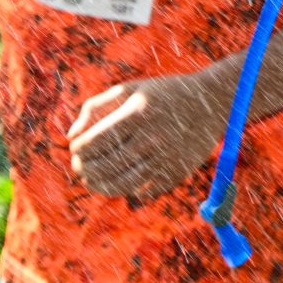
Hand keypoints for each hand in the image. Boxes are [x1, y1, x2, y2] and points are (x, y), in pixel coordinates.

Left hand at [66, 67, 232, 200]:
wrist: (212, 101)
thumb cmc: (163, 93)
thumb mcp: (129, 89)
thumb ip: (95, 106)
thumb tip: (70, 137)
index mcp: (136, 113)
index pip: (93, 142)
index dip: (78, 150)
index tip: (75, 149)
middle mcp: (152, 137)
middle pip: (105, 167)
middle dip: (85, 170)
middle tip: (80, 167)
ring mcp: (166, 158)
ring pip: (122, 185)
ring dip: (100, 186)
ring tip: (92, 180)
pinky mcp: (177, 173)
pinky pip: (145, 193)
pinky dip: (129, 192)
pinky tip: (122, 182)